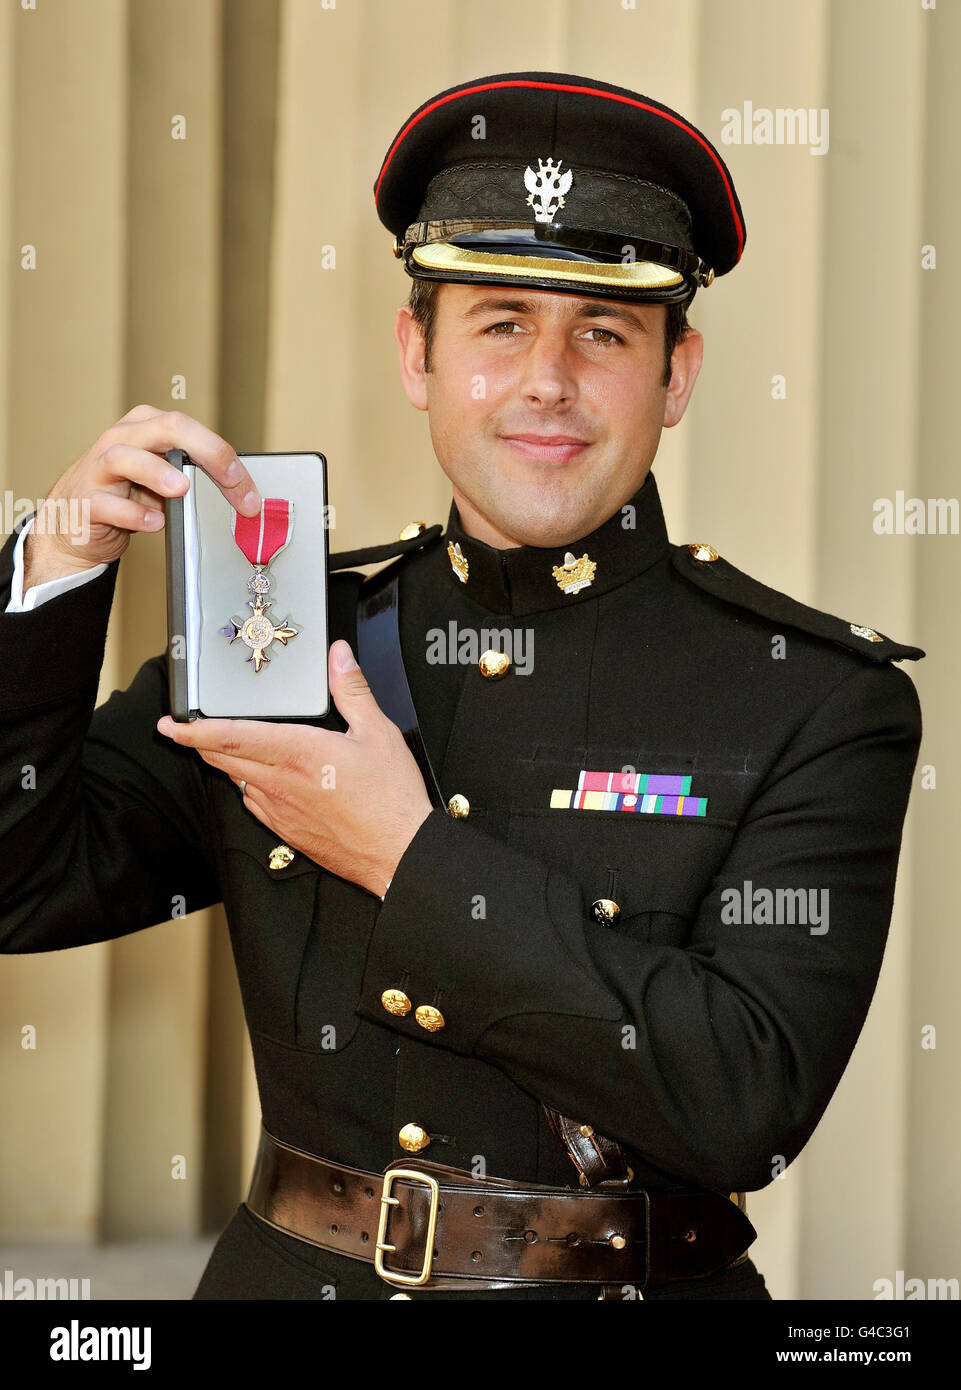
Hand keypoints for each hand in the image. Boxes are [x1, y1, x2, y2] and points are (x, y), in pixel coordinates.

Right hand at [23, 404, 261, 586]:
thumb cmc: (123, 495)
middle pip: (165, 428)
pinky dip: (133, 513)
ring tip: (181, 488)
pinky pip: (108, 504)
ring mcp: (99, 470)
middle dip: (207, 452)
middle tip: (231, 480)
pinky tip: (154, 522)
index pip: (190, 429)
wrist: (71, 524)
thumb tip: (239, 493)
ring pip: (124, 457)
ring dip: (156, 471)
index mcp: (146, 427)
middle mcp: (122, 440)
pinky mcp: (86, 502)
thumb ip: (192, 476)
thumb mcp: (160, 479)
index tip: (248, 490)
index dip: (223, 455)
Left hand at [156, 639, 433, 897]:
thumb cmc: (391, 798)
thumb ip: (351, 689)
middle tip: (180, 732)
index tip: (172, 725)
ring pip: (237, 781)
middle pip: (222, 760)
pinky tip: (257, 780)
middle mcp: (280, 783)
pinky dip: (247, 786)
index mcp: (298, 752)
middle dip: (198, 744)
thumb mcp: (377, 732)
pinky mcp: (286, 831)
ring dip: (224, 764)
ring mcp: (280, 810)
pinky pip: (254, 803)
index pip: (232, 737)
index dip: (195, 730)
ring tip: (220, 749)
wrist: (399, 852)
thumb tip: (339, 655)